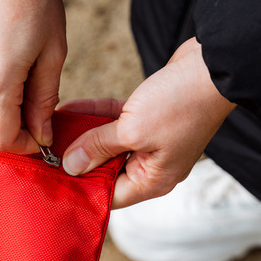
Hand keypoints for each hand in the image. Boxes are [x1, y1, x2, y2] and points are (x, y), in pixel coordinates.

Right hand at [0, 0, 66, 153]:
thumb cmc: (33, 3)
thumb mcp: (52, 54)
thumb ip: (44, 101)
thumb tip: (42, 136)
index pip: (3, 141)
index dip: (26, 147)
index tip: (44, 138)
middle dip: (19, 126)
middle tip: (43, 106)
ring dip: (7, 108)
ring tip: (29, 78)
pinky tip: (13, 66)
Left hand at [60, 38, 235, 208]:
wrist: (214, 65)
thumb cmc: (181, 104)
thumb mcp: (132, 130)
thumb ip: (98, 148)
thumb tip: (70, 167)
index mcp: (153, 180)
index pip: (109, 195)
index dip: (80, 187)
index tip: (52, 176)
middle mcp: (152, 165)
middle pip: (105, 169)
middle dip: (77, 158)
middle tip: (45, 152)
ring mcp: (151, 140)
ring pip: (107, 142)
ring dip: (82, 134)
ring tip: (51, 129)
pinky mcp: (149, 116)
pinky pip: (114, 121)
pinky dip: (94, 115)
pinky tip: (68, 109)